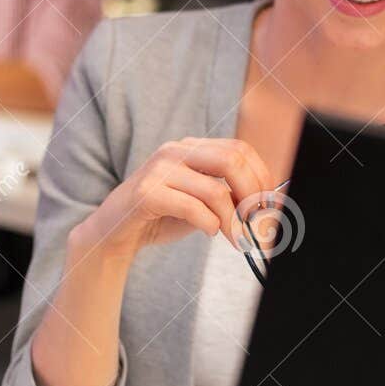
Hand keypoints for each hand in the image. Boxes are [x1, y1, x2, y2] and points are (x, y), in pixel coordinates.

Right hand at [69, 137, 275, 262]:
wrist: (114, 232)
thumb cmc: (163, 216)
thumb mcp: (202, 202)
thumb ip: (230, 198)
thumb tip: (270, 203)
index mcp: (192, 147)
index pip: (240, 150)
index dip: (261, 177)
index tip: (267, 205)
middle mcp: (176, 150)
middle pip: (232, 160)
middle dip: (252, 195)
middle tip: (256, 221)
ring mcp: (159, 169)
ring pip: (214, 190)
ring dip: (232, 221)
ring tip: (235, 238)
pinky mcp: (146, 192)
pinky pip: (192, 207)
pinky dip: (208, 223)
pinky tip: (209, 231)